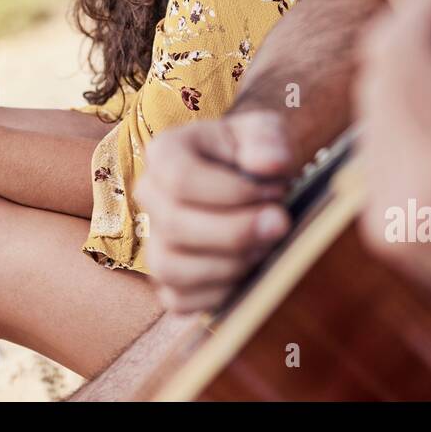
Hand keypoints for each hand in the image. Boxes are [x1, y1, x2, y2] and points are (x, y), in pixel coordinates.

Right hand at [137, 111, 296, 312]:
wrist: (257, 182)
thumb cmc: (257, 153)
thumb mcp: (267, 132)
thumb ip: (269, 140)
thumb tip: (270, 164)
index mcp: (165, 152)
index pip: (181, 178)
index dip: (231, 192)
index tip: (274, 192)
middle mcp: (149, 195)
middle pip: (175, 225)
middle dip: (235, 232)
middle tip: (280, 225)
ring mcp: (154, 238)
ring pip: (170, 267)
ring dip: (227, 265)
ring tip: (265, 249)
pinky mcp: (167, 278)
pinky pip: (179, 299)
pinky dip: (218, 293)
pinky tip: (249, 272)